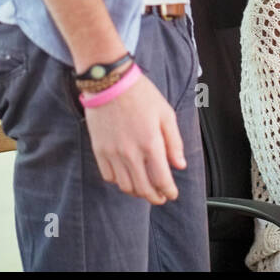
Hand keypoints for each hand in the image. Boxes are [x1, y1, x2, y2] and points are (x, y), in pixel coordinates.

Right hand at [84, 72, 185, 204]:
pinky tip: (127, 176)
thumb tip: (180, 165)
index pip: (161, 180)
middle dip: (155, 197)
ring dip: (137, 192)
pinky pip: (108, 176)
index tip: (172, 194)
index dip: (168, 191)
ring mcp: (113, 153)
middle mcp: (130, 153)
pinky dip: (119, 181)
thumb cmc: (141, 95)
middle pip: (143, 188)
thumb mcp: (166, 114)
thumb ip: (174, 142)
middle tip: (160, 197)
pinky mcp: (99, 150)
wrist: (110, 82)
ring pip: (125, 186)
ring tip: (144, 188)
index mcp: (150, 143)